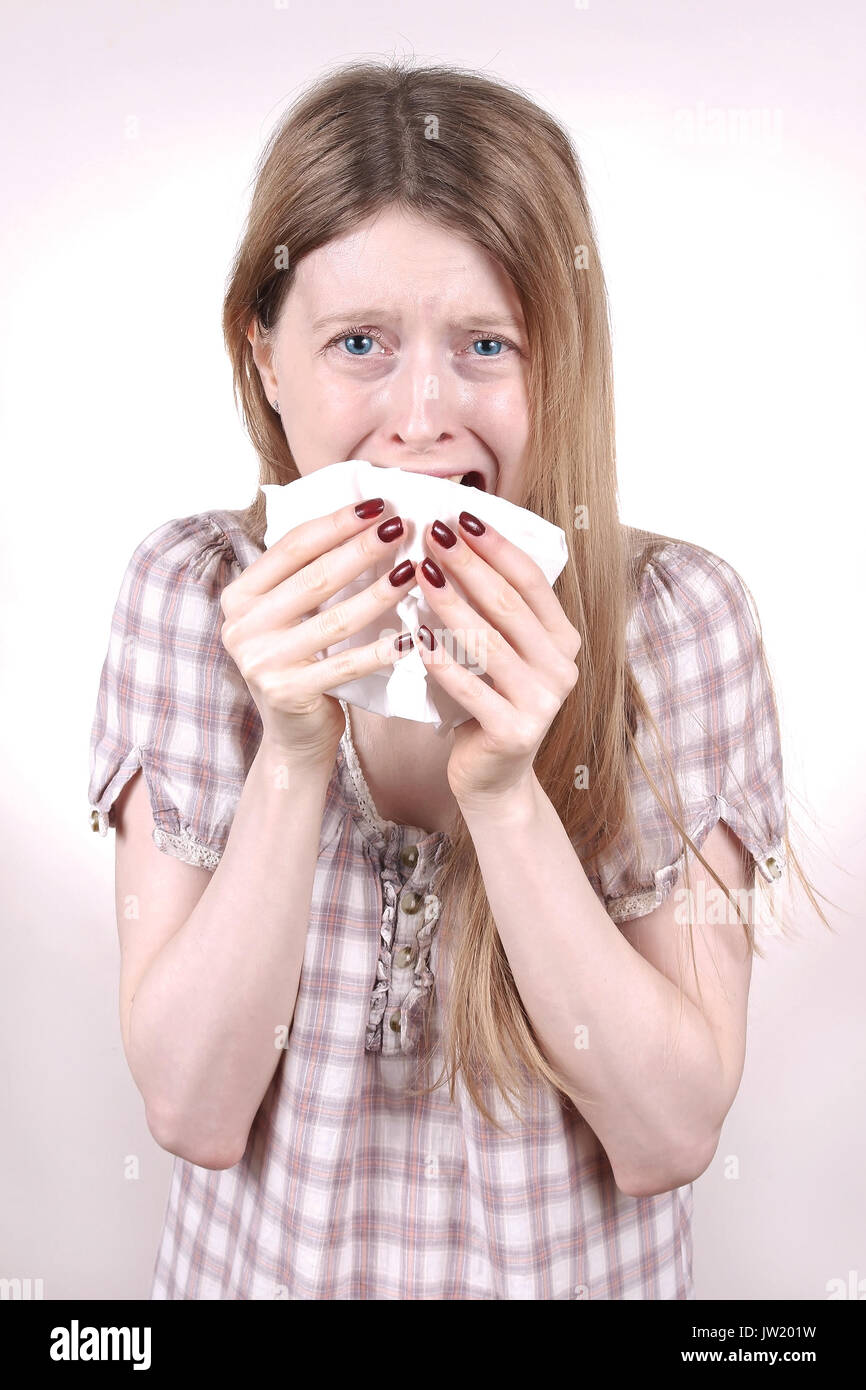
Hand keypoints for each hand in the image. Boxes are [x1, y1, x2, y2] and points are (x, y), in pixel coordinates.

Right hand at [219, 498, 416, 763]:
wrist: (294, 737)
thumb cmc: (303, 665)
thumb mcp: (291, 616)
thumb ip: (308, 575)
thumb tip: (365, 519)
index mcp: (240, 595)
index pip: (293, 546)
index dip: (338, 522)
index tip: (378, 504)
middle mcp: (241, 625)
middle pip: (315, 577)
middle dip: (364, 548)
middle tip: (403, 527)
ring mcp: (260, 660)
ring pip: (334, 619)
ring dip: (380, 593)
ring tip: (415, 571)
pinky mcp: (287, 693)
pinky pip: (345, 665)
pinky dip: (381, 649)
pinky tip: (412, 635)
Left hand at [411, 512, 580, 808]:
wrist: (493, 777)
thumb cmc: (487, 701)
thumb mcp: (500, 651)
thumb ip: (492, 609)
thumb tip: (452, 541)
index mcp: (563, 639)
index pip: (530, 580)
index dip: (496, 545)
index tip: (460, 515)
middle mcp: (562, 667)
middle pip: (507, 604)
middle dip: (467, 564)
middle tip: (430, 533)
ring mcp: (543, 702)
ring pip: (487, 641)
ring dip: (450, 603)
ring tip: (417, 574)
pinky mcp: (515, 731)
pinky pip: (471, 688)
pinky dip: (442, 660)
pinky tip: (416, 635)